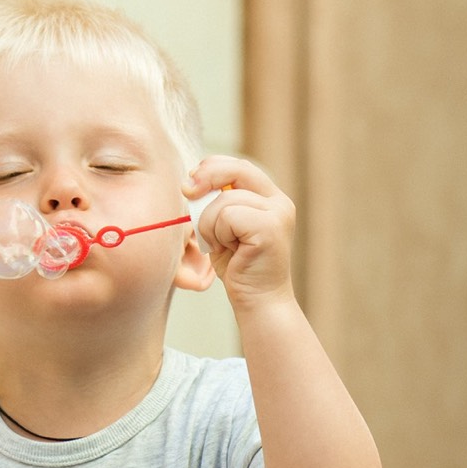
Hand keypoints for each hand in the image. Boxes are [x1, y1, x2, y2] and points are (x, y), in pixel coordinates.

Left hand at [186, 156, 295, 308]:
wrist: (258, 301)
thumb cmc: (238, 267)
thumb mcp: (223, 228)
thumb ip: (215, 202)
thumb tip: (190, 181)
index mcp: (269, 198)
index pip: (238, 166)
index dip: (211, 168)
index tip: (190, 184)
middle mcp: (279, 201)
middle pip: (236, 170)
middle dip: (205, 179)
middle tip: (187, 193)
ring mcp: (278, 213)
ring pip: (224, 200)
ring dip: (209, 223)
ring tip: (219, 244)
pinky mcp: (270, 228)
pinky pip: (227, 216)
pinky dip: (217, 233)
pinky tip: (227, 250)